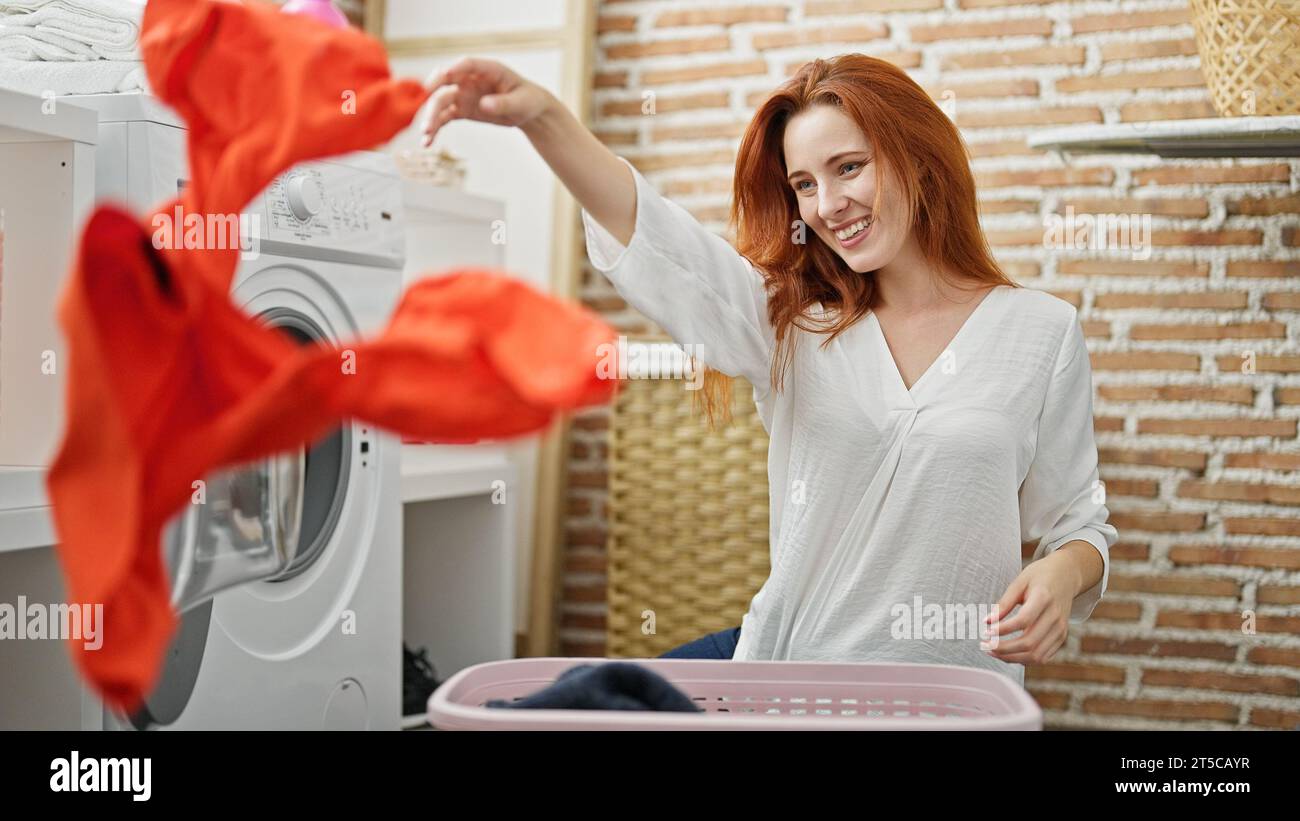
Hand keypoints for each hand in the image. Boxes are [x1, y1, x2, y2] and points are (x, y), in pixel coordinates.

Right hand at [420, 56, 555, 146]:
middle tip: (428, 115)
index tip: (444, 75)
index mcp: (488, 70)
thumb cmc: (527, 100)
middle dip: (434, 98)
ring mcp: (463, 94)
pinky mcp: (461, 110)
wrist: (528, 111)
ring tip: (425, 134)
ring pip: (440, 103)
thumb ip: (503, 103)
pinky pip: (444, 118)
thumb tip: (484, 105)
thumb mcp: (521, 102)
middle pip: (445, 84)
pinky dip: (435, 128)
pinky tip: (427, 142)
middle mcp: (470, 80)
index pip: (467, 64)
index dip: (455, 68)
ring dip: (431, 117)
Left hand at [980, 553, 1078, 664]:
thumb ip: (1004, 603)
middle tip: (984, 645)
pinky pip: (1043, 657)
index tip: (985, 632)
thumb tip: (987, 621)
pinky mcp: (1061, 638)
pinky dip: (1023, 659)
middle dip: (1003, 649)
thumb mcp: (1019, 582)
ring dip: (1011, 658)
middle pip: (1029, 643)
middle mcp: (1055, 617)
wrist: (1066, 576)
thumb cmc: (1040, 577)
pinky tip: (1008, 653)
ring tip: (992, 651)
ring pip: (1036, 655)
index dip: (1003, 629)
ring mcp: (1060, 630)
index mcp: (1044, 598)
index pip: (1023, 620)